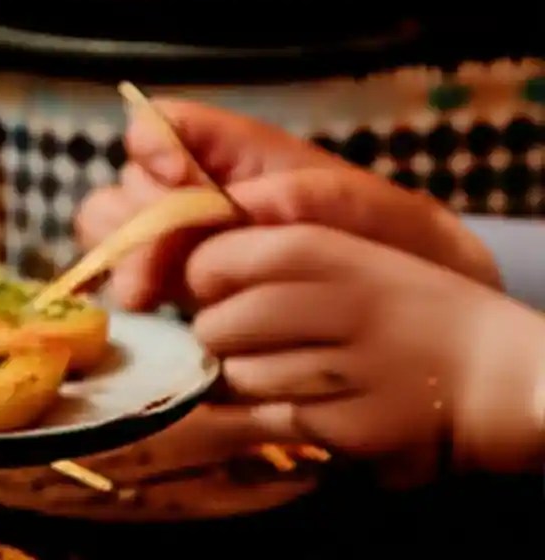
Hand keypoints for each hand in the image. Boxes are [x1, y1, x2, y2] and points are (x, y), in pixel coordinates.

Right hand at [75, 100, 498, 310]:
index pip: (164, 124)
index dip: (156, 144)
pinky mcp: (180, 293)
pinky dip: (125, 292)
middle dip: (133, 226)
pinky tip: (147, 317)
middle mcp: (201, 192)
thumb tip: (234, 203)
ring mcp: (187, 243)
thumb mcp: (375, 214)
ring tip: (147, 298)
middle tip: (151, 277)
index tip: (178, 178)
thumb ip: (306, 196)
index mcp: (241, 155)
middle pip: (129, 185)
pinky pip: (126, 280)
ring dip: (122, 259)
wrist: (416, 323)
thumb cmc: (400, 252)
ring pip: (112, 231)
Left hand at [186, 225, 544, 480]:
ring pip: (238, 380)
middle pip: (215, 328)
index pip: (212, 261)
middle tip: (248, 342)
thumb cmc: (402, 310)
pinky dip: (280, 417)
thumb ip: (268, 256)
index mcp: (326, 250)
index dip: (203, 282)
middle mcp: (333, 303)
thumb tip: (185, 275)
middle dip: (218, 340)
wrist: (492, 372)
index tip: (219, 291)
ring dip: (246, 382)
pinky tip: (316, 401)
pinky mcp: (350, 426)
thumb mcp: (347, 256)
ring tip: (291, 371)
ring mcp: (344, 369)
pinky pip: (274, 421)